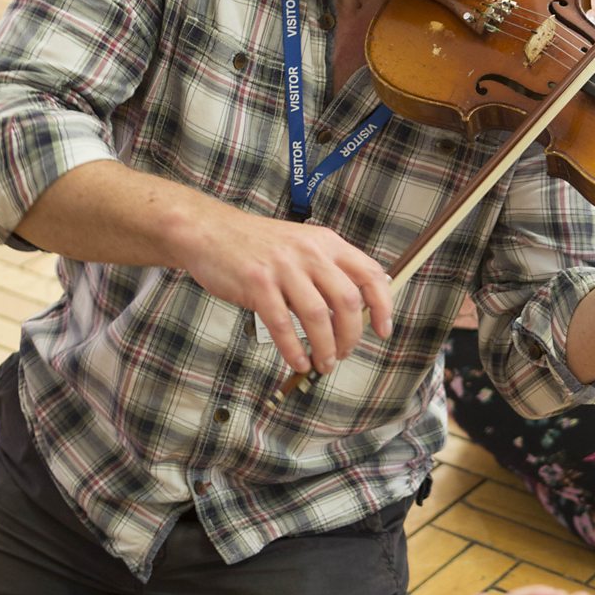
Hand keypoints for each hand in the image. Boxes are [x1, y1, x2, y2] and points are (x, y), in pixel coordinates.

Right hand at [176, 211, 392, 374]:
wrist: (211, 231)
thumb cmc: (259, 246)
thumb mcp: (304, 245)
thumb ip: (330, 269)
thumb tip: (359, 308)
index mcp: (328, 243)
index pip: (370, 274)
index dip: (382, 306)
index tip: (384, 330)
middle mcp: (310, 253)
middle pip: (347, 302)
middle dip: (351, 335)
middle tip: (345, 353)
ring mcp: (283, 267)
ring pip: (317, 316)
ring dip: (325, 347)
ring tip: (323, 364)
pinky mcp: (257, 283)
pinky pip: (281, 325)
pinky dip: (293, 349)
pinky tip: (298, 362)